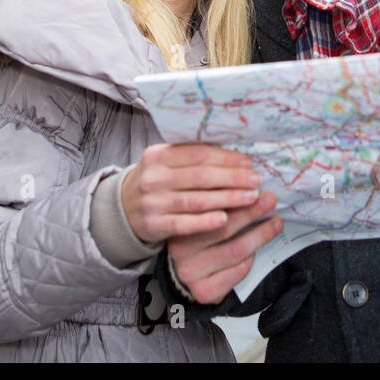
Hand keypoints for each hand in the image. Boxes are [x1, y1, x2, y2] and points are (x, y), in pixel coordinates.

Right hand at [121, 143, 261, 244]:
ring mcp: (153, 202)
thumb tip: (235, 155)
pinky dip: (205, 222)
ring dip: (227, 198)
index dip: (226, 158)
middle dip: (233, 178)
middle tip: (257, 180)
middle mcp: (154, 177)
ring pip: (196, 200)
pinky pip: (183, 224)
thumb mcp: (165, 162)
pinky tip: (224, 219)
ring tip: (251, 198)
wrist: (123, 208)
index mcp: (158, 155)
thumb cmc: (156, 181)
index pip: (198, 154)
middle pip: (201, 177)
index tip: (249, 162)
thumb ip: (191, 156)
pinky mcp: (153, 225)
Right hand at [167, 191, 283, 303]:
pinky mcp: (205, 291)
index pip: (208, 206)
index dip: (234, 193)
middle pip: (223, 228)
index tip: (253, 184)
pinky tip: (256, 250)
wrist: (188, 276)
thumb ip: (217, 200)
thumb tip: (246, 180)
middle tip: (269, 199)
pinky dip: (250, 260)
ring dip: (260, 235)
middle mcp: (180, 251)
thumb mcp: (202, 216)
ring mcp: (192, 273)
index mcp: (178, 226)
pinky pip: (237, 271)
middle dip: (251, 212)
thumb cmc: (200, 240)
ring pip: (235, 251)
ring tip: (276, 222)